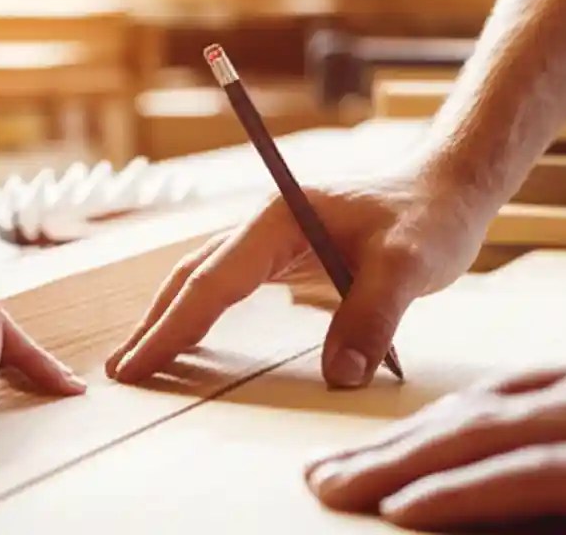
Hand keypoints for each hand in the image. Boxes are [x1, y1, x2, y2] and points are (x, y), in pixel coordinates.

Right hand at [106, 172, 490, 387]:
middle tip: (120, 371)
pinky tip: (190, 334)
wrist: (445, 189)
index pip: (212, 280)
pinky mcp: (286, 252)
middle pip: (192, 274)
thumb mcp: (410, 265)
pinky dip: (201, 309)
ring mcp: (272, 237)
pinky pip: (229, 283)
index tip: (138, 365)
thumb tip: (339, 376)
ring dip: (170, 315)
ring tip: (140, 357)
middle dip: (154, 322)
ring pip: (204, 276)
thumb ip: (372, 317)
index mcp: (278, 218)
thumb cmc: (428, 217)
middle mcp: (265, 224)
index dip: (172, 327)